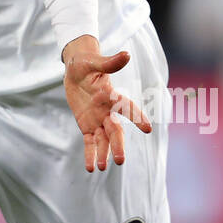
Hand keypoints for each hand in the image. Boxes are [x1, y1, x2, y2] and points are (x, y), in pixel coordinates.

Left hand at [62, 34, 150, 172]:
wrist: (75, 71)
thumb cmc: (87, 63)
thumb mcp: (94, 61)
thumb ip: (110, 62)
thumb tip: (126, 54)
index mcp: (112, 95)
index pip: (127, 107)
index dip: (137, 117)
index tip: (147, 128)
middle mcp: (108, 111)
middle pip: (115, 130)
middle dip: (117, 145)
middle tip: (120, 160)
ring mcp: (98, 119)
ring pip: (103, 140)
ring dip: (103, 153)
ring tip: (102, 167)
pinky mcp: (87, 125)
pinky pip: (89, 142)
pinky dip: (90, 154)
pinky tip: (91, 168)